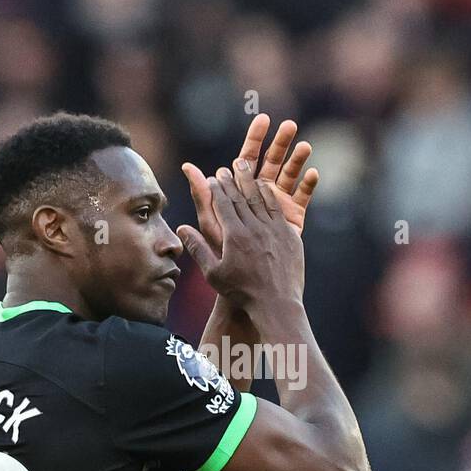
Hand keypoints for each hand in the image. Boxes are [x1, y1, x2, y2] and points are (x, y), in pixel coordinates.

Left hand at [178, 113, 317, 256]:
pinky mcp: (293, 218)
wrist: (245, 277)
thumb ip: (203, 195)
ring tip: (305, 146)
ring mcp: (278, 205)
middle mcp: (260, 193)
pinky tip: (313, 173)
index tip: (262, 118)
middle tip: (289, 124)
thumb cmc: (223, 251)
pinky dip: (308, 186)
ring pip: (290, 175)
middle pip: (272, 161)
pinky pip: (302, 198)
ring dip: (297, 160)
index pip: (247, 157)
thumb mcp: (212, 221)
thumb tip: (187, 167)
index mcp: (241, 190)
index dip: (255, 138)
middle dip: (280, 142)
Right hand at [183, 167, 303, 312]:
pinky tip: (265, 188)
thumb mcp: (213, 273)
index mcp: (234, 236)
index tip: (213, 177)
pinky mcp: (289, 235)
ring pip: (260, 198)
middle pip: (241, 197)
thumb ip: (197, 248)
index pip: (223, 204)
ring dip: (251, 181)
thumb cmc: (242, 292)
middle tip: (227, 167)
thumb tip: (181, 228)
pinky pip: (277, 209)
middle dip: (232, 180)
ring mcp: (274, 230)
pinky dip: (269, 196)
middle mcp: (254, 228)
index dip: (217, 188)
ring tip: (245, 168)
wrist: (277, 303)